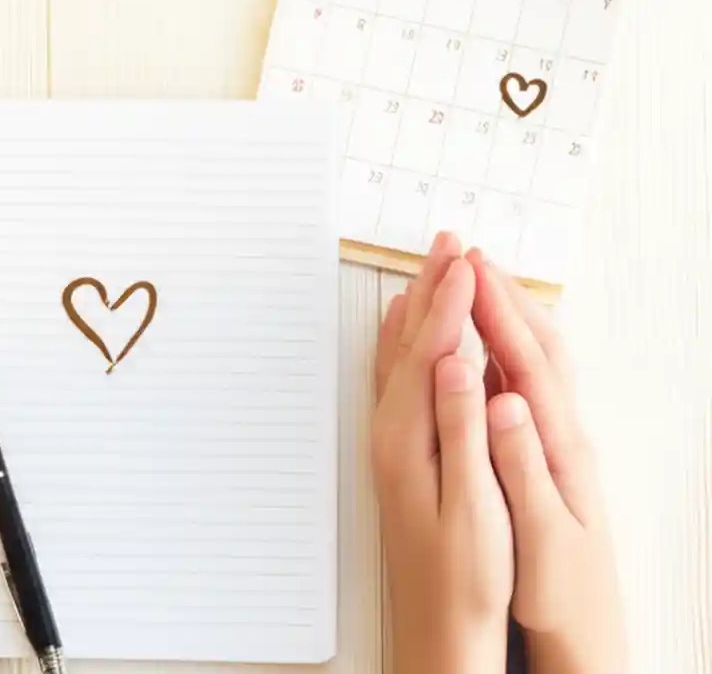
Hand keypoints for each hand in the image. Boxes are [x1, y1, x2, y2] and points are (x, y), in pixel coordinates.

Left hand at [373, 233, 512, 673]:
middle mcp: (390, 433)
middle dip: (429, 290)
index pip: (428, 355)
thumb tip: (455, 367)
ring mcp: (392, 440)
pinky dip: (407, 345)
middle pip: (408, 345)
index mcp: (408, 440)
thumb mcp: (472, 505)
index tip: (466, 261)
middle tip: (446, 240)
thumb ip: (461, 431)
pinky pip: (399, 379)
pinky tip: (408, 332)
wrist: (439, 621)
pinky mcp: (401, 450)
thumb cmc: (464, 574)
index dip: (449, 305)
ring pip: (401, 358)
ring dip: (418, 309)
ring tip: (430, 267)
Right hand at [466, 249, 626, 673]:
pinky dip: (506, 352)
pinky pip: (526, 387)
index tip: (469, 269)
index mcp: (559, 451)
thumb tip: (501, 399)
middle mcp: (564, 438)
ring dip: (509, 317)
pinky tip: (488, 349)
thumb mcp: (542, 534)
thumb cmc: (561, 593)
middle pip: (538, 349)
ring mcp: (558, 445)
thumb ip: (522, 463)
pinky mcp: (547, 458)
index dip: (497, 313)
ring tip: (478, 284)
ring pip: (536, 364)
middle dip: (503, 297)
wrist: (587, 634)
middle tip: (470, 255)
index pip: (526, 364)